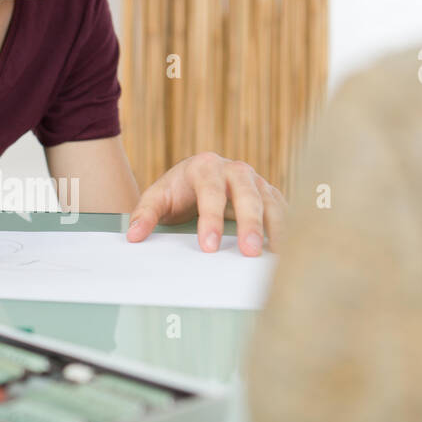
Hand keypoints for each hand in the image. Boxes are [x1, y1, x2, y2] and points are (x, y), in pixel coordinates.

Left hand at [126, 152, 286, 254]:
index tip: (209, 246)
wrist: (195, 179)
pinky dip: (287, 226)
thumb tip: (134, 236)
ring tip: (274, 254)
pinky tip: (287, 248)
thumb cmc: (177, 190)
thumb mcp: (157, 198)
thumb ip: (145, 214)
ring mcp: (255, 181)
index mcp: (205, 168)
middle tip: (249, 251)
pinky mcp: (268, 194)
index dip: (211, 218)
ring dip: (275, 226)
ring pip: (270, 200)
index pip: (211, 192)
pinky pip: (282, 209)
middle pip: (247, 193)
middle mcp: (235, 170)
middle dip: (250, 222)